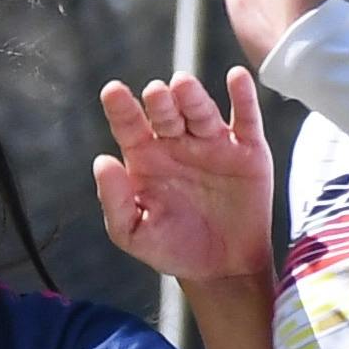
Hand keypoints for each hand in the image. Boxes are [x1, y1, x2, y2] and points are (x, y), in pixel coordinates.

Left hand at [94, 69, 274, 292]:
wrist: (221, 270)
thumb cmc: (172, 249)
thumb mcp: (133, 233)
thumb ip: (114, 200)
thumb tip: (102, 161)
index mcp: (145, 157)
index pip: (129, 126)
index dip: (121, 108)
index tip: (112, 92)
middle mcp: (177, 143)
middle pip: (167, 113)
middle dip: (161, 102)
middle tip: (156, 93)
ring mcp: (213, 143)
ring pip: (201, 111)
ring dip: (193, 97)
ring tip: (183, 86)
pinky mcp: (247, 150)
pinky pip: (246, 118)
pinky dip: (243, 96)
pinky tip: (237, 78)